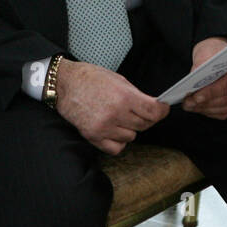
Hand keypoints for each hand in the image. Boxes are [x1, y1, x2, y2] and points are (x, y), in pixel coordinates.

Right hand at [54, 60, 168, 155]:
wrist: (64, 84)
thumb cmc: (90, 78)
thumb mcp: (118, 79)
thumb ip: (136, 95)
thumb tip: (153, 106)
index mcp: (123, 96)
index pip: (153, 112)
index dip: (162, 111)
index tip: (162, 109)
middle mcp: (115, 114)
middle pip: (144, 125)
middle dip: (145, 118)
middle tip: (138, 110)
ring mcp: (104, 127)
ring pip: (131, 137)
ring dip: (129, 129)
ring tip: (118, 117)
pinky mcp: (93, 136)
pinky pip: (117, 148)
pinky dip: (118, 141)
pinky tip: (113, 129)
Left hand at [182, 37, 226, 119]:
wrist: (220, 54)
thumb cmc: (214, 51)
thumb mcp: (206, 51)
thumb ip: (201, 63)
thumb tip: (193, 78)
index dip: (212, 92)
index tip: (196, 96)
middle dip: (205, 102)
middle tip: (188, 102)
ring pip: (225, 107)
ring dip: (205, 108)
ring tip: (189, 105)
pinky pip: (224, 112)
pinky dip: (209, 111)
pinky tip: (197, 108)